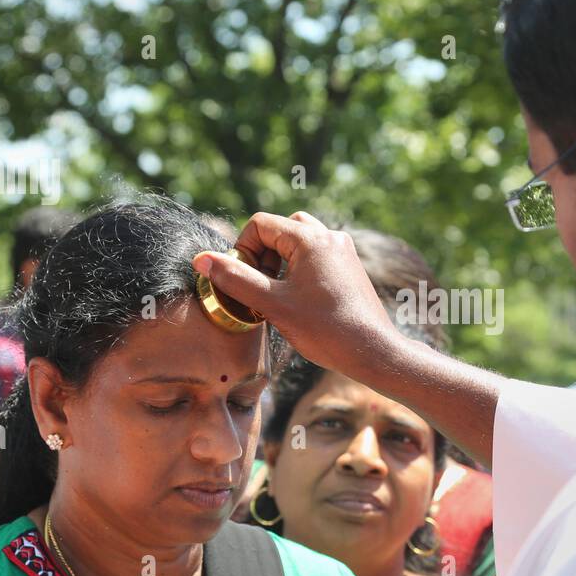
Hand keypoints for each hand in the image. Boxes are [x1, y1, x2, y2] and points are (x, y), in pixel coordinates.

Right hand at [193, 211, 399, 377]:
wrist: (372, 351)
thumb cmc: (325, 330)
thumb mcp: (272, 304)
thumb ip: (235, 279)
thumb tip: (202, 259)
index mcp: (311, 239)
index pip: (261, 224)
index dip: (242, 250)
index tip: (242, 280)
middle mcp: (330, 237)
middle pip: (281, 229)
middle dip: (262, 254)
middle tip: (259, 286)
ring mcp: (344, 251)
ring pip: (300, 241)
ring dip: (280, 261)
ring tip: (276, 293)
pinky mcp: (350, 268)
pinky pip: (316, 256)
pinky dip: (299, 269)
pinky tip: (298, 300)